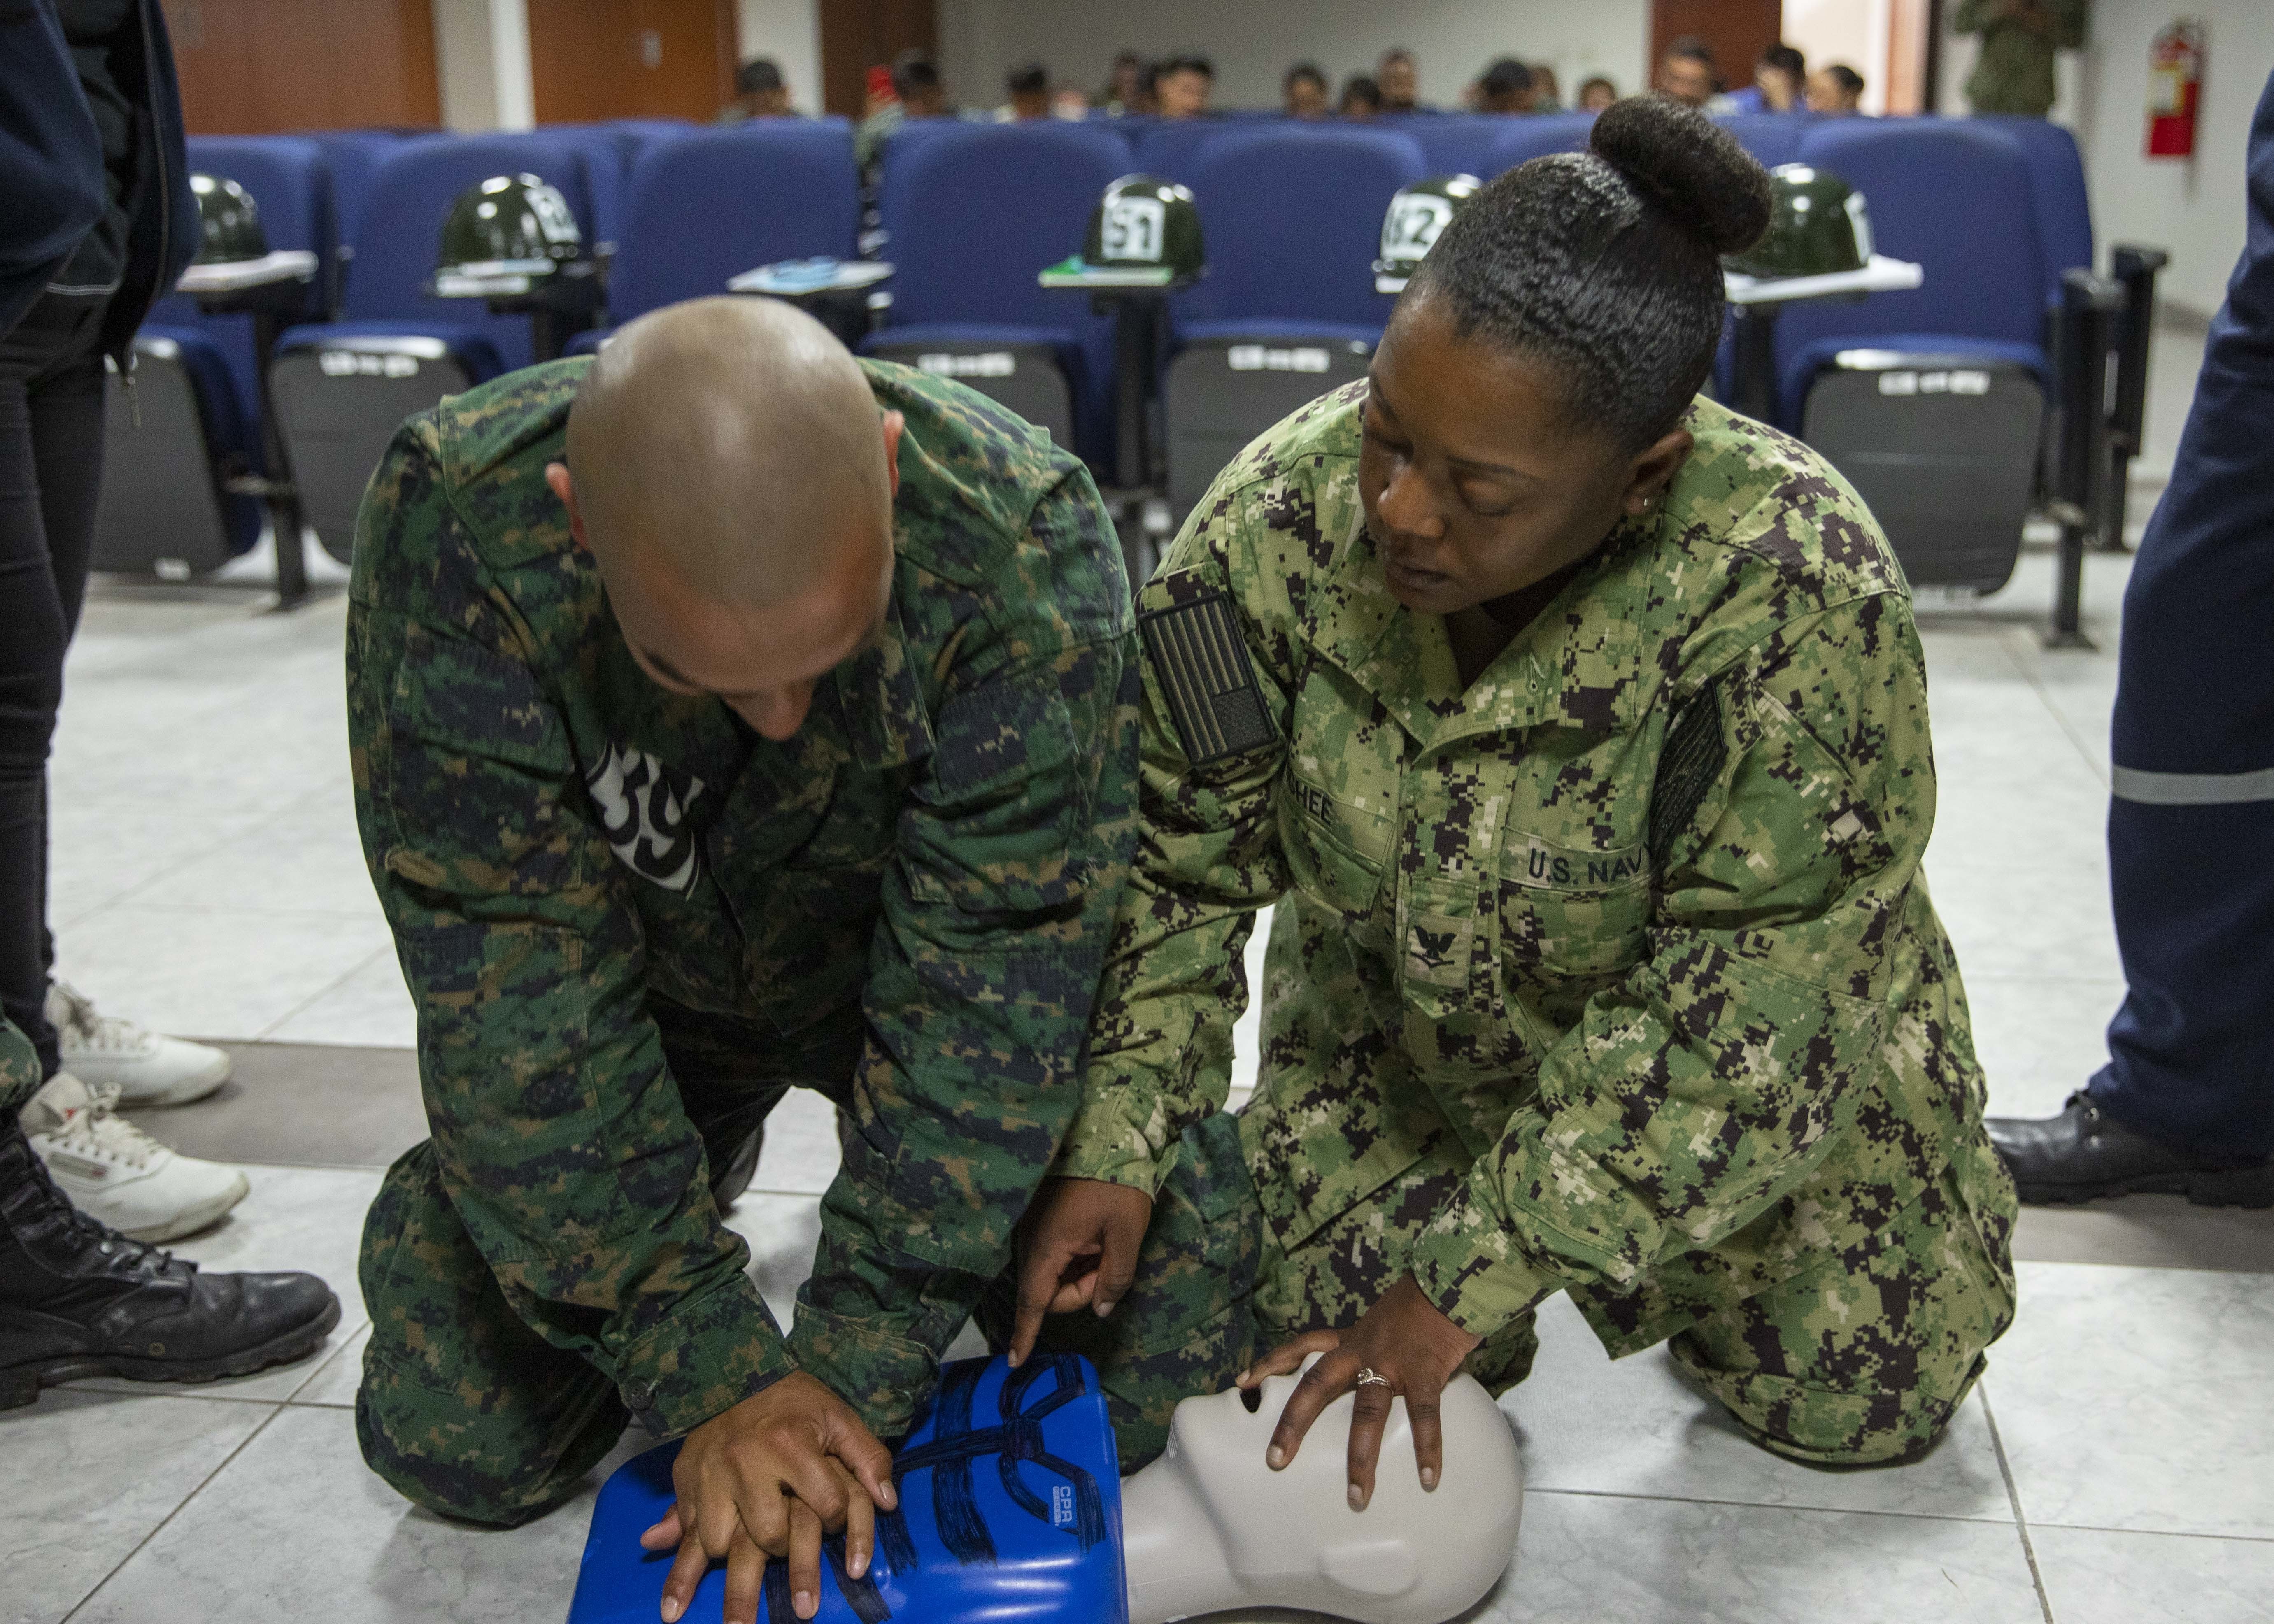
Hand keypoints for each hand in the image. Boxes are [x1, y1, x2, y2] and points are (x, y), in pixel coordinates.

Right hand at [639, 1373, 896, 1623]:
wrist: (735, 1371)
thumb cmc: (795, 1400)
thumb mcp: (839, 1417)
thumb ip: (869, 1457)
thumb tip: (888, 1502)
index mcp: (790, 1442)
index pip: (826, 1505)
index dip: (840, 1519)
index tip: (834, 1514)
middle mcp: (747, 1461)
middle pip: (770, 1534)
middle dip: (788, 1551)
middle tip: (793, 1547)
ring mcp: (711, 1475)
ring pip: (721, 1543)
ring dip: (736, 1560)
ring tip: (748, 1569)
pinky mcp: (686, 1483)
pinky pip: (683, 1535)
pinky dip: (680, 1574)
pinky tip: (674, 1608)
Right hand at [1006, 1176, 1152, 1364]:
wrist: (1105, 1134)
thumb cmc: (1115, 1185)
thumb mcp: (1125, 1234)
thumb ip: (1114, 1277)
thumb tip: (1101, 1308)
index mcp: (1047, 1248)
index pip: (1033, 1302)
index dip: (1026, 1333)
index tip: (1015, 1361)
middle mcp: (1031, 1240)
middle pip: (1048, 1289)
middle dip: (1080, 1288)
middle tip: (1110, 1263)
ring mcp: (1033, 1226)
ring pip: (1053, 1270)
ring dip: (1080, 1269)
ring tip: (1106, 1241)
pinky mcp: (1040, 1216)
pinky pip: (1054, 1251)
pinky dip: (1075, 1254)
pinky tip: (1095, 1236)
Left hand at [1238, 1274, 1481, 1510]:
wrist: (1453, 1278)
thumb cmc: (1423, 1302)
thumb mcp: (1385, 1320)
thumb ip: (1374, 1346)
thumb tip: (1376, 1372)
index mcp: (1352, 1337)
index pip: (1302, 1347)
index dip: (1271, 1364)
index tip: (1242, 1383)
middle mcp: (1362, 1349)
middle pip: (1317, 1385)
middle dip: (1293, 1422)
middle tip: (1274, 1460)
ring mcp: (1391, 1362)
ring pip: (1367, 1412)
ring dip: (1361, 1458)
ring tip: (1358, 1497)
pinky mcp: (1425, 1371)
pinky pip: (1424, 1415)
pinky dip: (1427, 1448)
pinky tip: (1428, 1479)